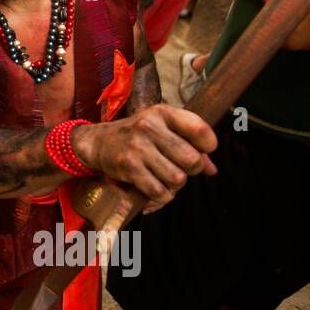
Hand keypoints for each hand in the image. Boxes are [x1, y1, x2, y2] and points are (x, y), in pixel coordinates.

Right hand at [72, 103, 217, 206]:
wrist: (97, 142)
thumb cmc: (136, 136)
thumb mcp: (161, 128)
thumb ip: (189, 144)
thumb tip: (212, 170)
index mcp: (162, 113)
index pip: (199, 130)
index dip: (208, 146)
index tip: (202, 151)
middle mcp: (149, 127)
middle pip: (192, 160)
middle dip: (191, 170)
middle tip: (180, 167)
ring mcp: (138, 147)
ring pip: (177, 179)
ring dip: (175, 185)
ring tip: (164, 178)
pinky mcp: (128, 167)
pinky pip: (159, 192)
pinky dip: (162, 197)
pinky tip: (155, 189)